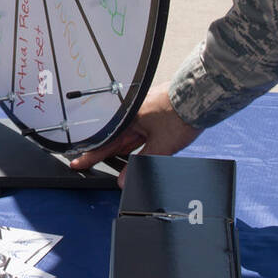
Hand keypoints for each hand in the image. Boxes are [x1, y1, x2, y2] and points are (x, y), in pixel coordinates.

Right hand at [70, 84, 200, 186]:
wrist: (200, 97)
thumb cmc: (180, 114)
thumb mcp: (161, 147)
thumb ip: (141, 164)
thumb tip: (125, 179)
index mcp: (128, 118)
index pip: (105, 142)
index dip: (90, 155)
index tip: (78, 163)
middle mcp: (133, 115)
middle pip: (115, 141)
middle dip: (108, 156)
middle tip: (94, 167)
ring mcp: (144, 114)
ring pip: (129, 138)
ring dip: (127, 152)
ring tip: (126, 167)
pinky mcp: (156, 115)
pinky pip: (141, 134)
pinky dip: (139, 144)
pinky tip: (142, 153)